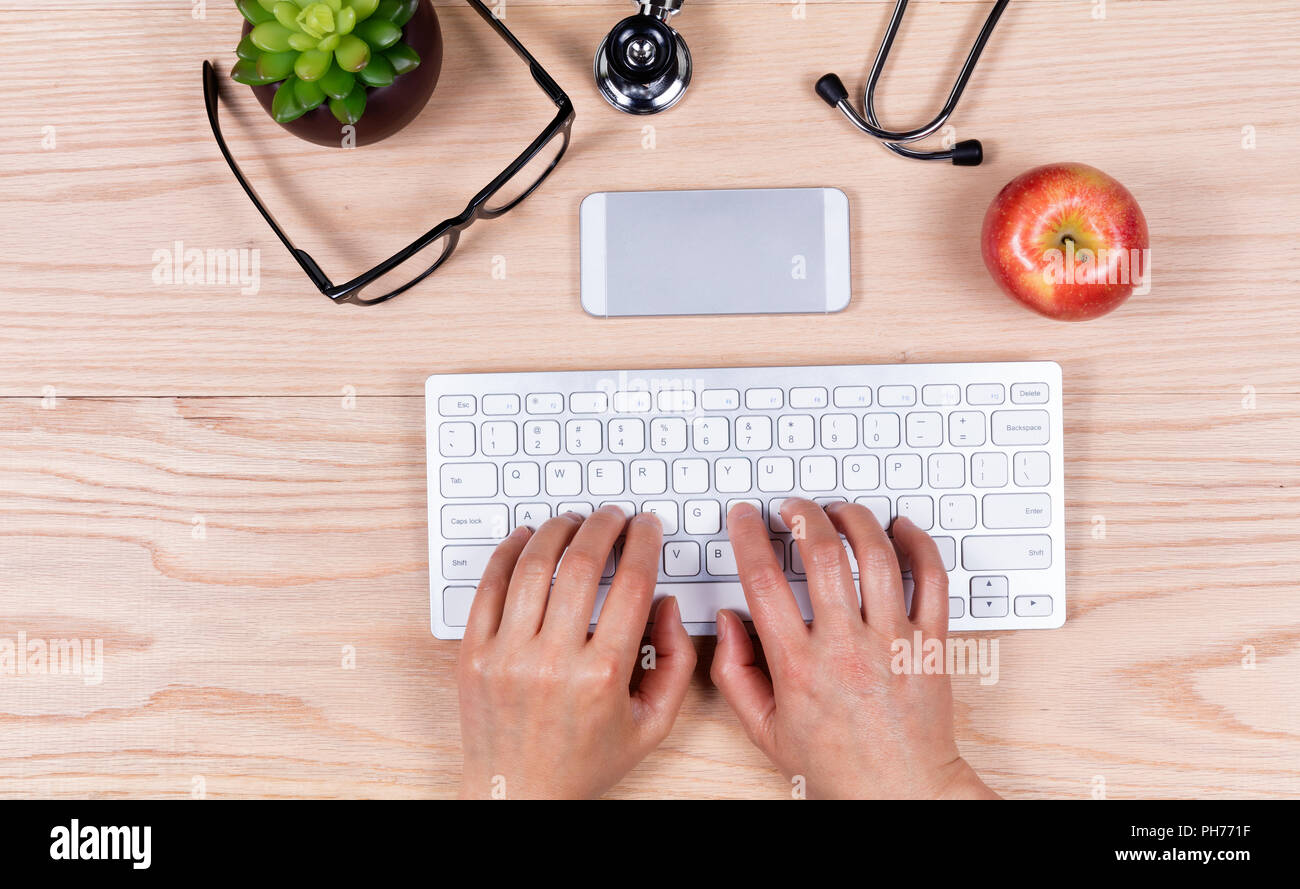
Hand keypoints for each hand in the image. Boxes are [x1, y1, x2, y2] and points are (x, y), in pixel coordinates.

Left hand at [457, 505, 695, 798]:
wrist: (518, 796)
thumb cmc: (585, 762)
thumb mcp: (652, 724)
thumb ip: (675, 662)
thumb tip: (666, 604)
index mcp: (603, 675)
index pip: (631, 583)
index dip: (643, 542)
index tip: (646, 527)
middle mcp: (553, 661)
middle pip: (582, 563)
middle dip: (604, 526)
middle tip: (613, 516)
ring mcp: (507, 655)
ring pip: (534, 565)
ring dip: (557, 530)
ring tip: (573, 521)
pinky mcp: (474, 654)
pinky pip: (489, 586)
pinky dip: (508, 552)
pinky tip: (526, 537)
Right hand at [711, 499, 996, 798]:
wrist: (902, 792)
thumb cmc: (836, 764)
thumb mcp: (764, 730)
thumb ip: (734, 673)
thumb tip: (729, 620)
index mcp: (799, 666)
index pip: (763, 581)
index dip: (748, 537)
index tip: (744, 518)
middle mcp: (847, 647)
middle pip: (822, 555)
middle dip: (802, 515)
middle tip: (792, 507)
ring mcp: (894, 642)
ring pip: (878, 556)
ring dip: (855, 520)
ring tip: (839, 511)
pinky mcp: (931, 644)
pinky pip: (933, 580)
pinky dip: (919, 544)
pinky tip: (900, 529)